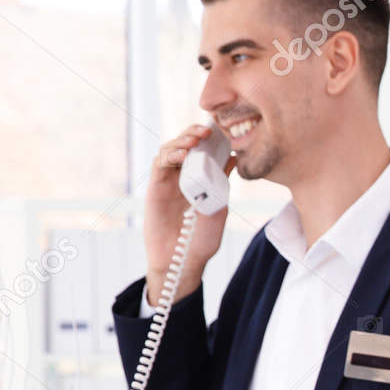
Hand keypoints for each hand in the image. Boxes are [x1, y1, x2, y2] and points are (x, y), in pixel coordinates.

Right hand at [145, 123, 235, 304]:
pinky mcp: (155, 187)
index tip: (225, 128)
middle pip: (188, 145)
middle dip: (197, 133)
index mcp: (203, 179)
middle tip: (210, 129)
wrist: (182, 260)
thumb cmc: (202, 239)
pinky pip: (160, 164)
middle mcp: (185, 176)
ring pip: (172, 150)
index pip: (206, 151)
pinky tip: (182, 154)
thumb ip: (222, 184)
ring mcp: (169, 180)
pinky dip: (170, 155)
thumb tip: (233, 159)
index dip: (213, 138)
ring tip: (197, 138)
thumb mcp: (218, 209)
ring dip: (183, 140)